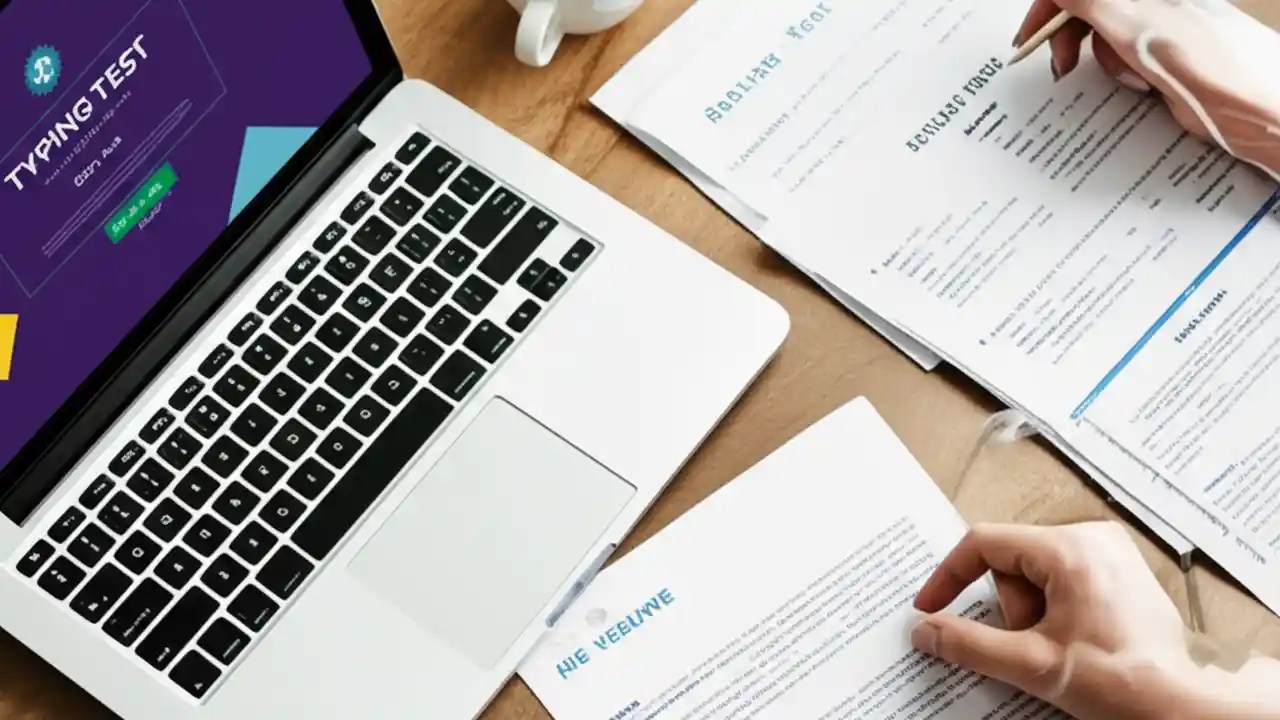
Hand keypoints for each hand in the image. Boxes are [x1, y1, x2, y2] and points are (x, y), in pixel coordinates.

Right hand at [910, 522, 1198, 718]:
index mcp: (1068, 549)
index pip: (984, 543)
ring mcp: (1110, 550)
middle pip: (1012, 561)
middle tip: (1036, 644)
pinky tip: (1077, 639)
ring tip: (1063, 646)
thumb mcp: (1031, 664)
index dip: (949, 576)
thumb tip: (924, 630)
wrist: (1180, 704)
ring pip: (1036, 572)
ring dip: (1034, 612)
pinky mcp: (1121, 568)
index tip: (930, 609)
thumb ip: (968, 644)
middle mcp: (1091, 536)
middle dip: (1012, 609)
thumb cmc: (1117, 681)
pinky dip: (1055, 608)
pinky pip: (1063, 577)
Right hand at [1015, 0, 1279, 180]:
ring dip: (1103, 59)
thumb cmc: (1203, 63)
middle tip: (1061, 66)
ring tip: (1127, 76)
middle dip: (1070, 38)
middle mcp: (1149, 1)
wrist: (1249, 105)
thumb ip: (1085, 0)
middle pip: (1086, 8)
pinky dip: (1121, 72)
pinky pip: (1122, 55)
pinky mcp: (1161, 50)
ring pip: (1102, 34)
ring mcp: (1155, 23)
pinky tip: (1141, 84)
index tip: (1029, 37)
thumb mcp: (1129, 24)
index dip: (1047, 9)